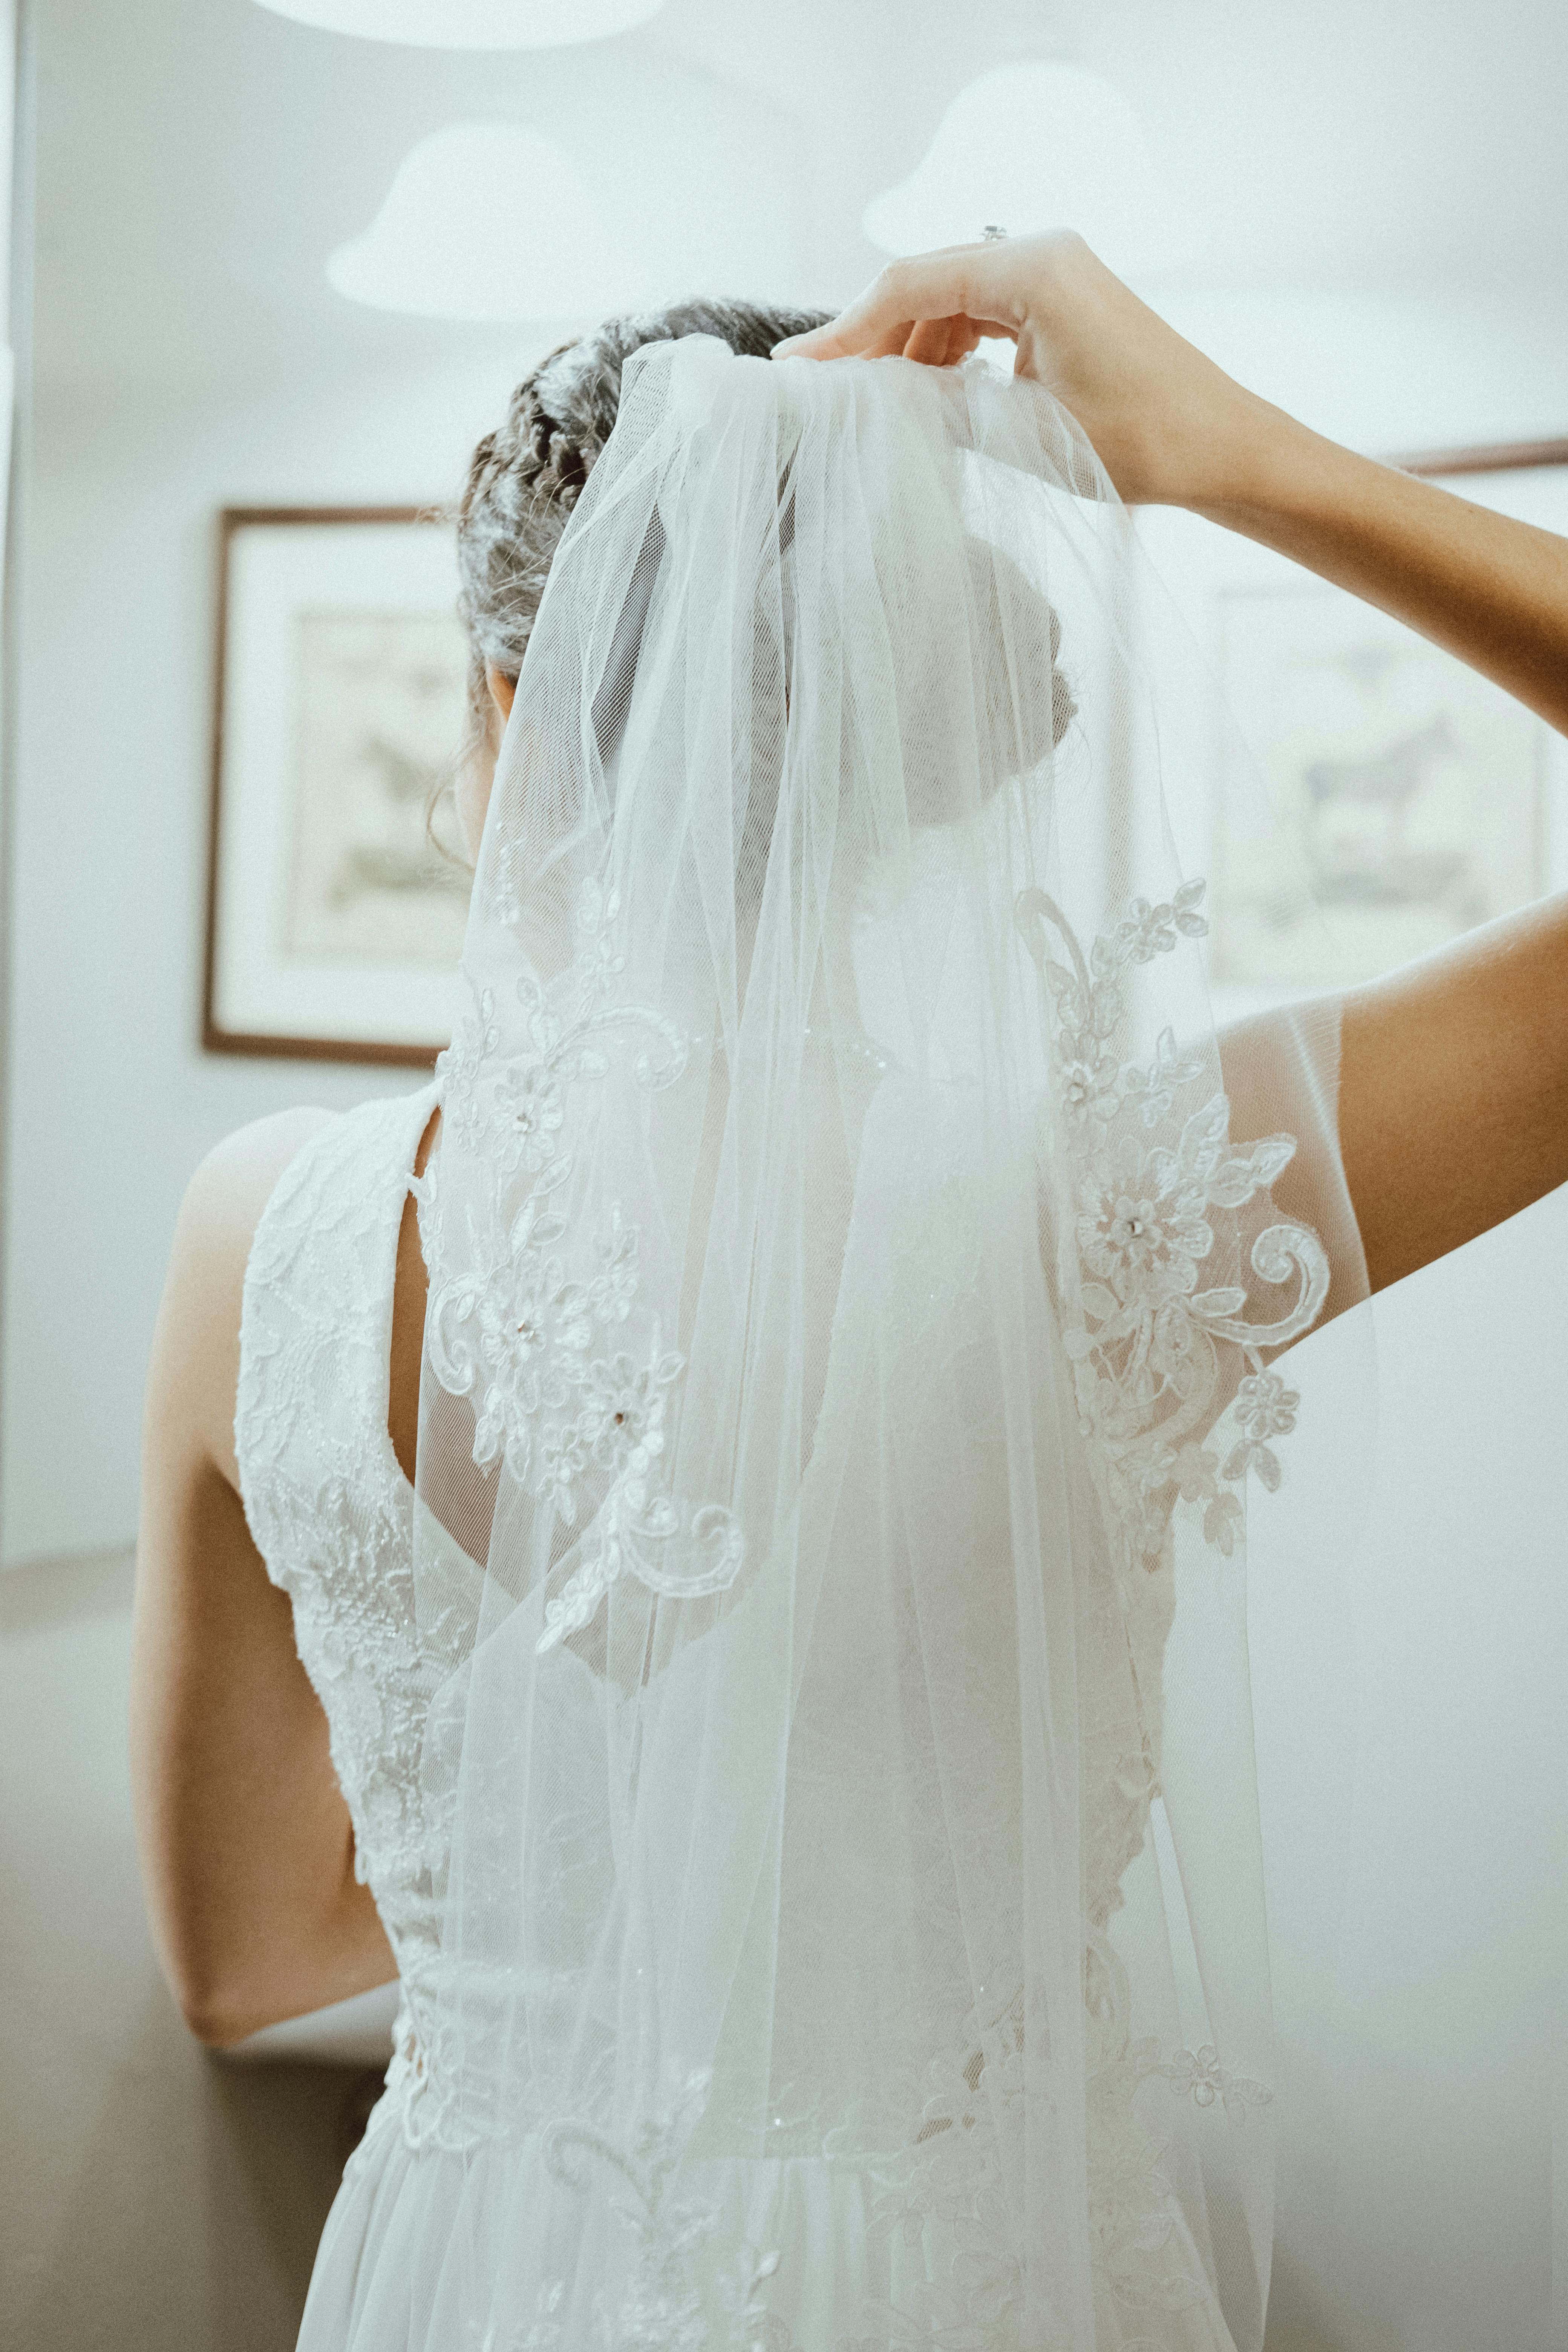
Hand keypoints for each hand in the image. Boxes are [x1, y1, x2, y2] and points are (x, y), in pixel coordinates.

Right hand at [773, 231, 1264, 511]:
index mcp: (1033, 267)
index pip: (910, 285)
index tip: (799, 369)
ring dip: (911, 351)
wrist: (1225, 450)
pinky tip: (930, 396)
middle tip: (822, 391)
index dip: (845, 329)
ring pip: (953, 302)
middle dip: (872, 339)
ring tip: (873, 405)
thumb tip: (877, 404)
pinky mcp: (1067, 304)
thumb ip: (942, 407)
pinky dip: (951, 354)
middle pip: (928, 285)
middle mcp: (1043, 253)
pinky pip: (986, 317)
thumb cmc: (1143, 442)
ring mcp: (1058, 274)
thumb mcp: (1023, 431)